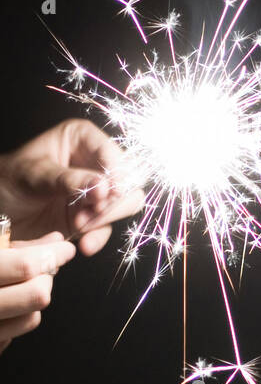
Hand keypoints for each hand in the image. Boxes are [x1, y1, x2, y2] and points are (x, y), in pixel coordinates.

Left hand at [0, 119, 143, 254]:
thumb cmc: (7, 180)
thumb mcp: (35, 175)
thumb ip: (70, 180)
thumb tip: (103, 187)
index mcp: (82, 139)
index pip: (112, 152)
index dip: (117, 172)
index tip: (111, 191)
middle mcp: (94, 162)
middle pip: (127, 179)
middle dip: (112, 200)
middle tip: (94, 212)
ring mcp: (95, 190)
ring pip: (124, 204)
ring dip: (105, 219)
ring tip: (79, 226)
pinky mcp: (92, 215)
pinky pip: (107, 227)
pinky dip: (98, 237)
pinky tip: (84, 244)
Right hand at [0, 233, 76, 355]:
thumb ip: (19, 246)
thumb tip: (57, 240)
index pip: (27, 265)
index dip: (53, 254)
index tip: (64, 249)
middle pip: (38, 294)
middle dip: (48, 278)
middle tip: (46, 268)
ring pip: (33, 316)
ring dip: (37, 297)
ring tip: (26, 284)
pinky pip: (18, 333)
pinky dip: (22, 316)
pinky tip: (11, 304)